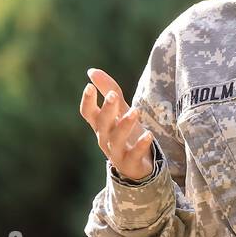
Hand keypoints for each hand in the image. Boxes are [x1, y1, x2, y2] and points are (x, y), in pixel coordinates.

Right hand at [79, 67, 154, 181]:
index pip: (88, 113)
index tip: (89, 86)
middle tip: (113, 96)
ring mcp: (116, 152)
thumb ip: (109, 90)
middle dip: (107, 110)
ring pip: (116, 139)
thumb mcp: (119, 111)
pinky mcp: (130, 163)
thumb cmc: (125, 133)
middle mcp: (104, 138)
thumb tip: (91, 71)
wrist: (135, 165)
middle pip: (102, 124)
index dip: (87, 101)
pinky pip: (133, 155)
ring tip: (135, 111)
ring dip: (125, 125)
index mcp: (100, 125)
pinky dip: (140, 145)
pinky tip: (149, 135)